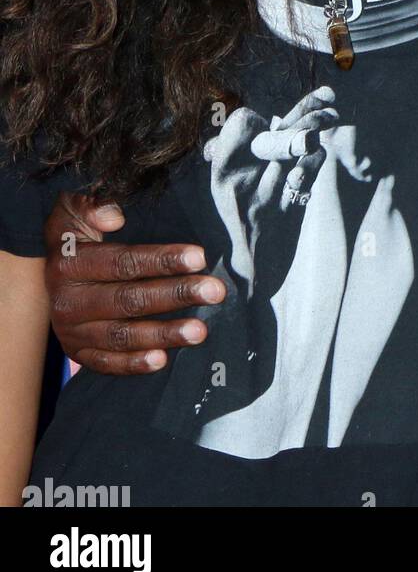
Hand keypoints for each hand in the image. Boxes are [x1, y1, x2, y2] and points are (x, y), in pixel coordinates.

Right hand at [43, 192, 226, 374]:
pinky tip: (162, 360)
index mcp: (70, 264)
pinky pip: (106, 363)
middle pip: (128, 300)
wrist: (48, 272)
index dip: (161, 260)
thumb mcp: (74, 211)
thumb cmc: (76, 235)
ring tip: (200, 330)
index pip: (122, 262)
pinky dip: (133, 364)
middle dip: (176, 295)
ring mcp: (72, 331)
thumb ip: (91, 206)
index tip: (199, 257)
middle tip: (214, 291)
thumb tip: (114, 216)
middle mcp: (67, 301)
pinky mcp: (77, 353)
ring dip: (164, 334)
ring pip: (122, 336)